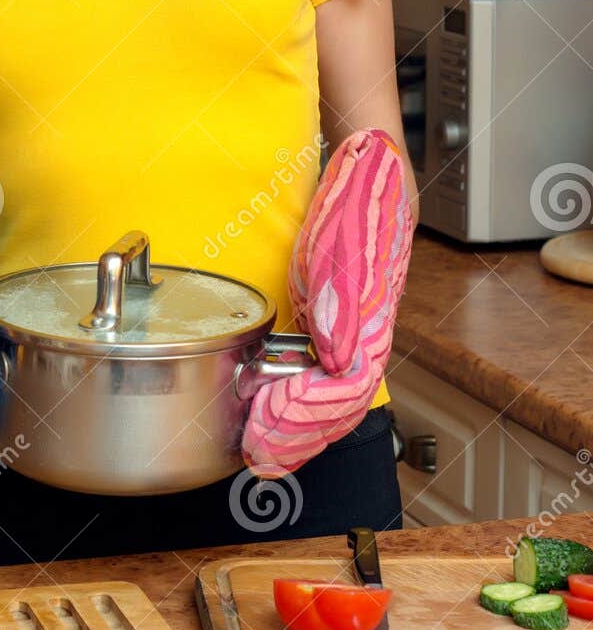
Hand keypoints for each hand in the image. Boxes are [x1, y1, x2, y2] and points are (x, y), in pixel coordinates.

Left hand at [243, 128, 412, 476]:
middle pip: (337, 406)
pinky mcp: (335, 326)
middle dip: (298, 437)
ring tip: (264, 450)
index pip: (343, 390)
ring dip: (298, 429)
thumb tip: (334, 357)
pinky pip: (320, 378)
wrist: (371, 172)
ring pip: (331, 398)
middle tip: (258, 457)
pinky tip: (274, 412)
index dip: (306, 416)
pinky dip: (298, 402)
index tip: (267, 429)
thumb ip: (339, 302)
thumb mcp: (342, 243)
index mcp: (370, 321)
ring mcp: (351, 333)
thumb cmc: (359, 203)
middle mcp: (364, 336)